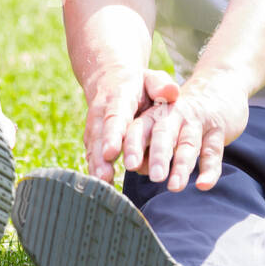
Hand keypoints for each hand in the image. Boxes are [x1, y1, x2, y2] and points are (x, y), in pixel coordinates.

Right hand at [84, 67, 180, 182]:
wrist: (110, 79)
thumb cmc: (139, 84)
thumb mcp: (152, 78)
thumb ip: (161, 85)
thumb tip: (172, 91)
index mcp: (118, 97)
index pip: (115, 116)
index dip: (112, 134)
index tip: (112, 151)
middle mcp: (101, 112)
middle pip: (99, 136)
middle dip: (101, 157)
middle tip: (105, 175)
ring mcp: (94, 126)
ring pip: (93, 147)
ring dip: (96, 166)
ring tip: (103, 184)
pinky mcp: (93, 138)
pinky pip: (92, 154)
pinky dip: (95, 170)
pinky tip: (102, 187)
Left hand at [125, 72, 248, 191]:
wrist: (217, 88)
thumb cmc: (178, 117)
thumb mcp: (160, 123)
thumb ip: (146, 145)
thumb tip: (138, 169)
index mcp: (154, 114)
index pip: (139, 128)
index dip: (133, 146)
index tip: (129, 166)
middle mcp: (174, 115)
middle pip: (164, 133)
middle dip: (159, 155)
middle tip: (154, 177)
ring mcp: (197, 121)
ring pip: (189, 144)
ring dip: (182, 165)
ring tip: (174, 187)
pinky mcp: (218, 130)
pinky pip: (214, 151)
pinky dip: (210, 170)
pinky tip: (204, 185)